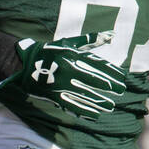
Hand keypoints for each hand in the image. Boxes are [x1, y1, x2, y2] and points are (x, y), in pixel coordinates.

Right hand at [0, 33, 128, 119]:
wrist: (25, 63)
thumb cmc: (51, 51)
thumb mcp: (70, 43)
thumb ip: (91, 40)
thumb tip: (112, 34)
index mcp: (73, 56)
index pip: (98, 65)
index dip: (112, 73)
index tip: (123, 78)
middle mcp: (68, 69)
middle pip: (93, 80)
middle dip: (109, 87)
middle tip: (120, 92)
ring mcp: (61, 84)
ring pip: (84, 95)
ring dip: (99, 102)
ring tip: (111, 106)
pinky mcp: (53, 96)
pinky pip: (71, 105)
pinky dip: (84, 111)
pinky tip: (95, 115)